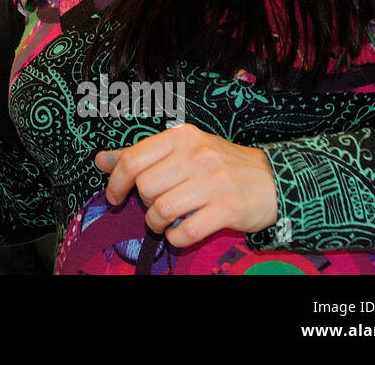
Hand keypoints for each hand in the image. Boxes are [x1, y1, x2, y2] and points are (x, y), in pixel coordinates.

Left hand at [94, 122, 278, 248]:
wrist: (273, 180)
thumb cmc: (219, 165)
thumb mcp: (181, 150)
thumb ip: (141, 155)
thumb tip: (101, 160)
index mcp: (181, 137)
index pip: (133, 158)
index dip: (116, 181)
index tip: (114, 196)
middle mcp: (196, 155)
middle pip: (145, 186)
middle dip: (143, 203)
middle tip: (155, 206)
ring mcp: (213, 182)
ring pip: (162, 209)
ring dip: (157, 223)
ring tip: (166, 221)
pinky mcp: (228, 208)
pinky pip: (186, 231)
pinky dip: (176, 237)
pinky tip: (181, 232)